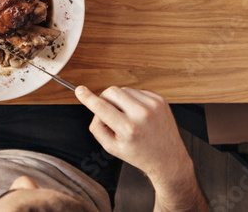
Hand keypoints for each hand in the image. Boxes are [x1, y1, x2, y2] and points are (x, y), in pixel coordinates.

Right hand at [76, 85, 194, 188]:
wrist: (168, 158)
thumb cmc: (139, 154)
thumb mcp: (112, 148)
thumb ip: (97, 127)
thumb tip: (92, 106)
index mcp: (128, 129)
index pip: (101, 107)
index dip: (87, 98)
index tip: (79, 90)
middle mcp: (142, 115)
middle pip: (111, 91)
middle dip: (105, 99)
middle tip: (109, 112)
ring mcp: (153, 105)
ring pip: (124, 90)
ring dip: (120, 100)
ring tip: (128, 117)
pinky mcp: (160, 100)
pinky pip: (137, 91)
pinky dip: (133, 100)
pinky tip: (138, 114)